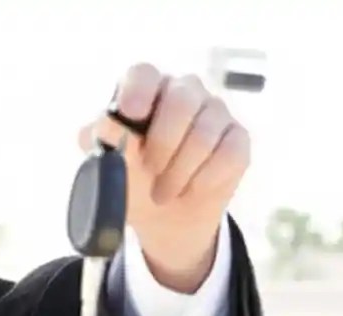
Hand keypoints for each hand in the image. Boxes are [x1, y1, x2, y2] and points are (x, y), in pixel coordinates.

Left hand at [79, 63, 249, 292]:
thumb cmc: (131, 178)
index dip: (138, 91)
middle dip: (162, 144)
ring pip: (204, 133)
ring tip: (162, 192)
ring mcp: (214, 111)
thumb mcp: (109, 163)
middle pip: (181, 100)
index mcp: (144, 90)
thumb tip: (106, 125)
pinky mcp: (238, 137)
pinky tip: (190, 189)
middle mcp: (182, 91)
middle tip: (150, 170)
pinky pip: (228, 154)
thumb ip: (104, 141)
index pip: (143, 74)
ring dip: (179, 173)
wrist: (162, 214)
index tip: (131, 114)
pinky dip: (204, 180)